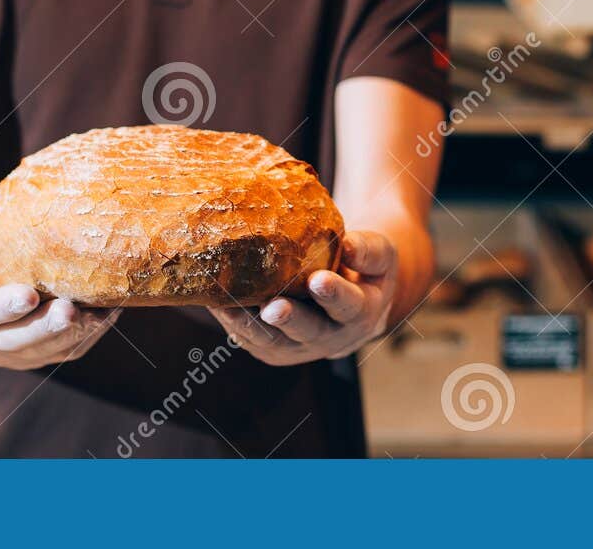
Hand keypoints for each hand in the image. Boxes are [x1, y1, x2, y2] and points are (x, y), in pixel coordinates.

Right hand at [0, 210, 119, 370]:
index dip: (4, 307)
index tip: (29, 294)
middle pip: (16, 341)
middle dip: (46, 328)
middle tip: (71, 311)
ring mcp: (7, 352)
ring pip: (43, 352)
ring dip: (72, 336)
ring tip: (99, 315)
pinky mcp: (29, 354)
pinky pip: (60, 352)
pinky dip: (85, 338)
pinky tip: (107, 315)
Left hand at [208, 231, 394, 365]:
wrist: (352, 300)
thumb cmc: (364, 270)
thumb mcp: (379, 256)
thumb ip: (368, 250)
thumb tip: (348, 244)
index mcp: (359, 313)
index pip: (348, 306)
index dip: (334, 295)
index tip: (319, 280)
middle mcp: (329, 337)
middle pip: (306, 332)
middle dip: (288, 319)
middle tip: (272, 307)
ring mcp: (298, 348)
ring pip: (271, 342)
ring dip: (249, 324)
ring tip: (227, 302)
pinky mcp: (272, 349)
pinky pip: (250, 339)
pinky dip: (231, 322)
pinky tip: (213, 300)